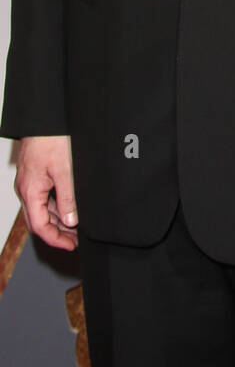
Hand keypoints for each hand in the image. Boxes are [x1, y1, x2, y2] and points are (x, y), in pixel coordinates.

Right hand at [14, 135, 77, 249]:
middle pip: (38, 221)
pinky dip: (56, 207)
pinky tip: (70, 209)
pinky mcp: (35, 176)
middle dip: (57, 234)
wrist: (43, 120)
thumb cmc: (51, 140)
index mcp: (30, 192)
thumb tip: (71, 221)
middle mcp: (26, 190)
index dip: (56, 240)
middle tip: (76, 241)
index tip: (72, 246)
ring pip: (42, 210)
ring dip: (58, 221)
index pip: (39, 226)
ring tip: (77, 228)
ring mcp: (29, 184)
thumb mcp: (65, 171)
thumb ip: (68, 198)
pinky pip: (44, 198)